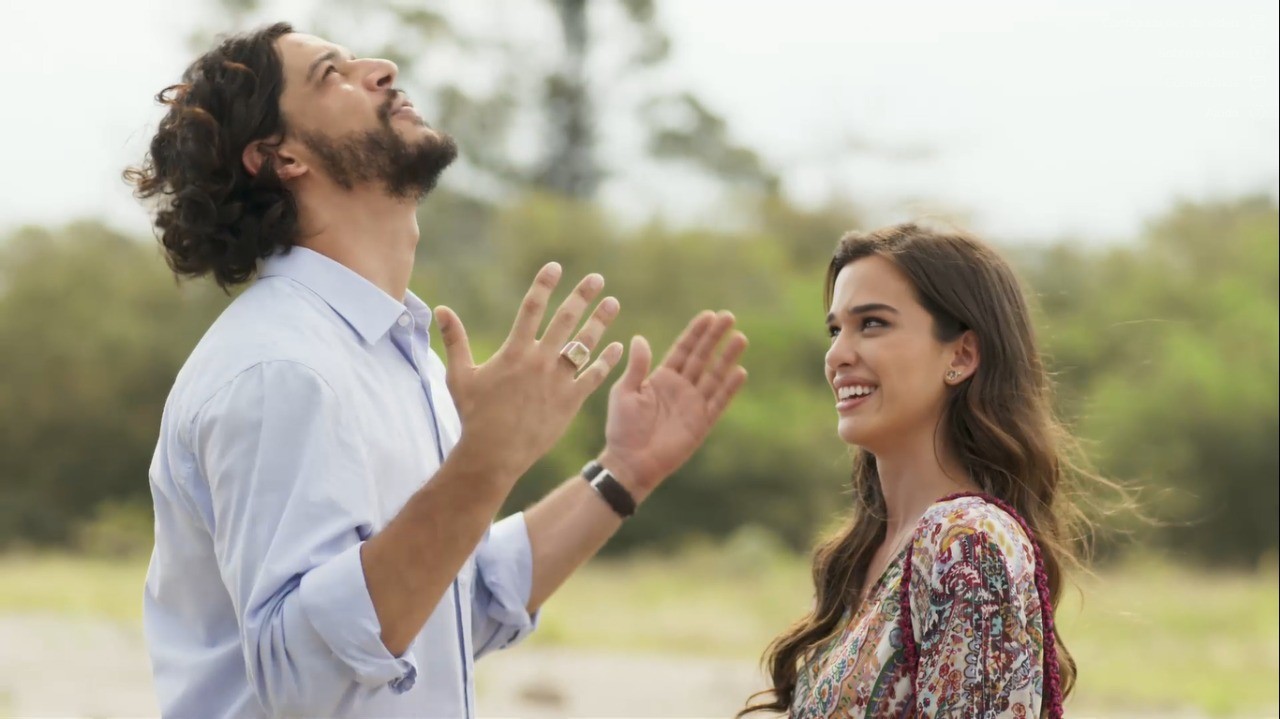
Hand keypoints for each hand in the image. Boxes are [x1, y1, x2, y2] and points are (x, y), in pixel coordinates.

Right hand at [434, 262, 623, 483]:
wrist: (493, 454)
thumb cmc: (474, 416)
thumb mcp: (460, 375)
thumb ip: (454, 340)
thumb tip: (441, 309)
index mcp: (514, 351)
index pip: (532, 308)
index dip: (544, 285)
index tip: (556, 267)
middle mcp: (539, 361)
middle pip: (565, 320)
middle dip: (582, 296)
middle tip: (597, 278)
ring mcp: (558, 381)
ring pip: (584, 344)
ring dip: (600, 322)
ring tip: (613, 303)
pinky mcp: (570, 401)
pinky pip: (594, 376)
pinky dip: (607, 361)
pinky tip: (618, 347)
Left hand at [599, 311, 747, 499]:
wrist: (629, 462)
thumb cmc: (622, 428)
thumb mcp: (625, 391)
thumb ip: (637, 366)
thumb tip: (639, 338)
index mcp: (662, 378)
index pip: (683, 349)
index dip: (696, 333)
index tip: (709, 315)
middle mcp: (681, 388)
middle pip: (702, 357)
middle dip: (715, 337)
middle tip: (729, 316)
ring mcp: (693, 404)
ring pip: (714, 375)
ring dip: (727, 357)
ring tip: (740, 338)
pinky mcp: (701, 423)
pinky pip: (718, 402)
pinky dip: (729, 388)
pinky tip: (740, 372)